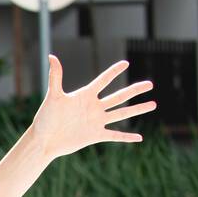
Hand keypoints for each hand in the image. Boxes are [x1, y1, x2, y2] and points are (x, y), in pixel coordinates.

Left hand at [29, 55, 155, 160]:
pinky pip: (114, 135)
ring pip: (121, 113)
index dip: (113, 72)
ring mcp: (96, 121)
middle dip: (134, 90)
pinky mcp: (95, 135)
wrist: (43, 140)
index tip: (125, 63)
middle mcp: (94, 107)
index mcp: (85, 96)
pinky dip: (126, 137)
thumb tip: (52, 56)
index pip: (103, 81)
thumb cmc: (45, 118)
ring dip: (137, 109)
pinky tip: (139, 138)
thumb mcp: (53, 97)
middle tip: (150, 84)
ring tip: (153, 104)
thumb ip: (55, 77)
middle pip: (119, 96)